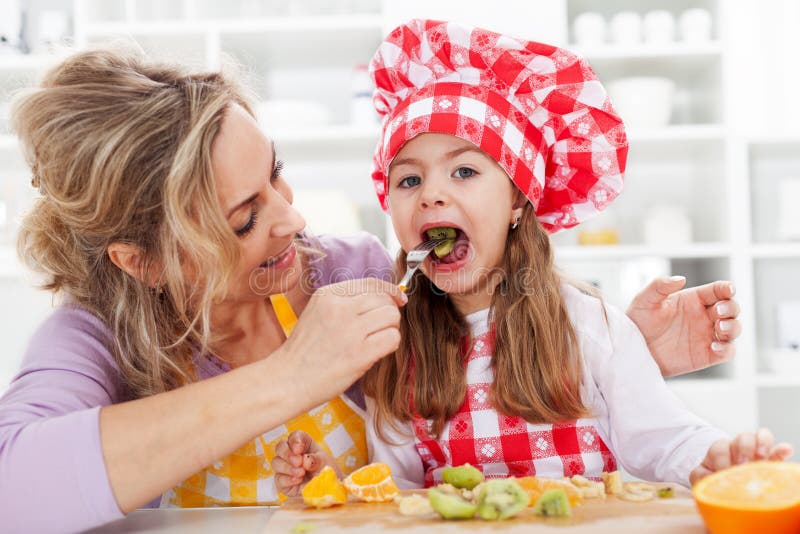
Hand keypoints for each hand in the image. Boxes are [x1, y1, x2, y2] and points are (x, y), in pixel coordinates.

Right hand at [273, 430, 341, 496]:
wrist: (328, 490)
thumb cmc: (326, 472)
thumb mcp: (326, 464)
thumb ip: (317, 460)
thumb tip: (306, 459)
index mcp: (303, 445)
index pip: (294, 436)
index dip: (295, 440)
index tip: (300, 449)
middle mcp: (292, 454)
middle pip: (280, 447)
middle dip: (287, 453)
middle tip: (298, 461)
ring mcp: (285, 468)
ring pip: (276, 462)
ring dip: (288, 467)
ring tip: (301, 473)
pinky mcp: (283, 482)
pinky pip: (278, 479)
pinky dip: (287, 479)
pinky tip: (298, 481)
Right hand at [274, 277, 405, 408]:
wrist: (286, 380)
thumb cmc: (304, 352)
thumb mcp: (317, 314)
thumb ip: (345, 304)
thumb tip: (385, 298)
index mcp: (328, 295)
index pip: (371, 283)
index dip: (389, 290)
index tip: (398, 299)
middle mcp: (339, 308)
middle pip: (384, 299)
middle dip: (388, 313)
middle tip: (379, 329)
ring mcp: (350, 330)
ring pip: (391, 316)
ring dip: (390, 329)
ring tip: (375, 341)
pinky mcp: (360, 353)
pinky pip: (392, 338)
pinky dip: (390, 345)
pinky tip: (375, 352)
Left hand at [626, 277, 740, 377]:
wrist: (633, 349)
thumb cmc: (638, 322)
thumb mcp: (644, 300)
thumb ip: (659, 285)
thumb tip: (680, 278)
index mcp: (693, 299)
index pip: (717, 290)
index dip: (727, 288)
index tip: (728, 289)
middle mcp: (703, 316)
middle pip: (731, 308)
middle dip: (731, 308)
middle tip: (718, 311)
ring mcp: (706, 335)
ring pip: (734, 329)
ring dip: (733, 327)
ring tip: (720, 328)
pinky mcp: (706, 355)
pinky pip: (726, 352)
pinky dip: (727, 349)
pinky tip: (715, 347)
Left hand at [690, 429, 793, 484]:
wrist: (724, 482)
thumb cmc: (712, 476)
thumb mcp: (701, 475)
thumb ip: (701, 476)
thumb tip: (709, 479)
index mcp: (720, 450)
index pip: (720, 448)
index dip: (722, 459)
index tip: (723, 472)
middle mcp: (739, 447)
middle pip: (743, 437)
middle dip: (744, 449)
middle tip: (743, 464)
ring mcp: (756, 451)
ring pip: (761, 437)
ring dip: (762, 444)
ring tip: (761, 457)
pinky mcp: (771, 460)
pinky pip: (778, 450)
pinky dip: (782, 449)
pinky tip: (784, 450)